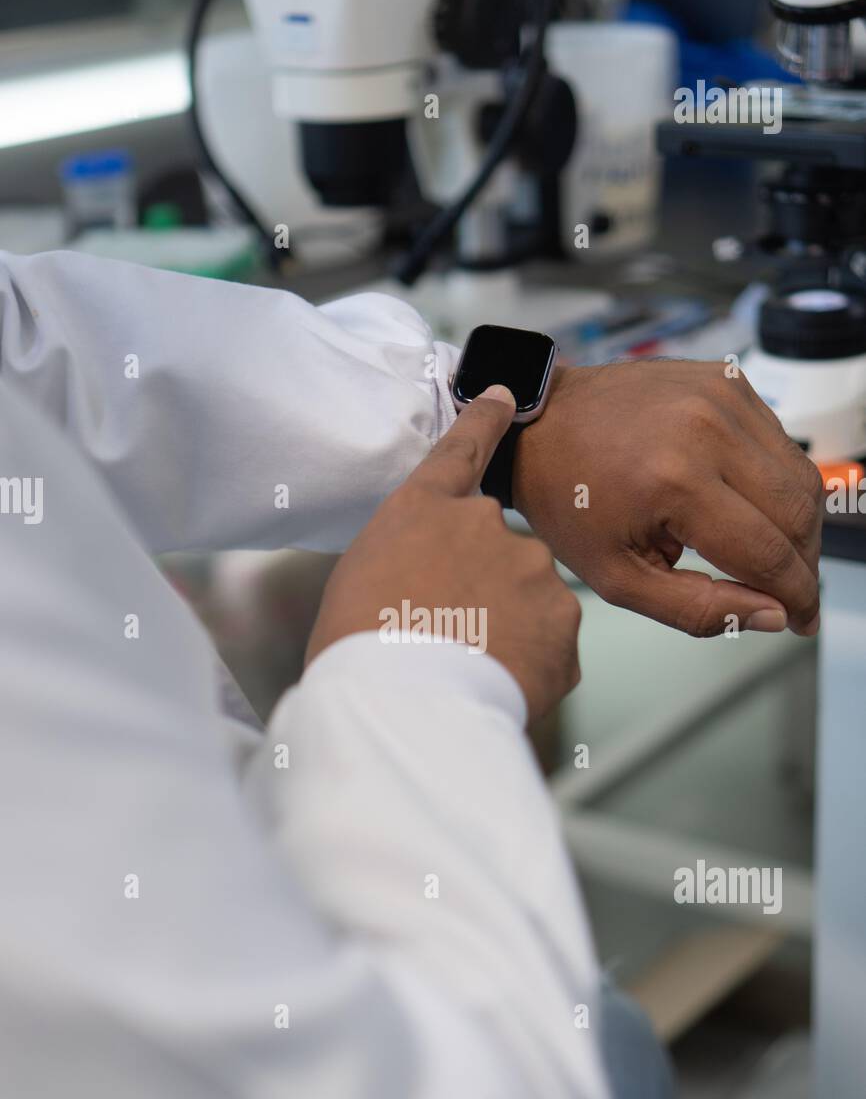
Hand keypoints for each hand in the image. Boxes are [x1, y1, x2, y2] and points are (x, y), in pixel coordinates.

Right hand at [306, 387, 581, 721]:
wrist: (404, 702)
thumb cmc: (360, 651)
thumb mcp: (362, 583)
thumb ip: (410, 562)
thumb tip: (434, 586)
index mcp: (424, 507)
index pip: (464, 446)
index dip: (487, 420)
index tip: (508, 396)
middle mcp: (486, 523)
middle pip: (497, 549)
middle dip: (483, 588)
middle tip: (447, 636)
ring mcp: (531, 568)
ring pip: (529, 596)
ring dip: (510, 626)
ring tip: (468, 666)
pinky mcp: (564, 617)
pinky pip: (552, 642)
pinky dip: (532, 663)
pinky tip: (497, 683)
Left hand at [514, 360, 823, 637]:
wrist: (540, 425)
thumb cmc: (568, 500)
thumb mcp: (617, 577)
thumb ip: (697, 608)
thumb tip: (772, 616)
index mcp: (676, 481)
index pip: (769, 552)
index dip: (795, 596)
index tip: (801, 620)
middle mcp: (707, 429)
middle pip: (798, 513)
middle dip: (803, 564)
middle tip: (789, 594)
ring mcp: (721, 397)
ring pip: (800, 476)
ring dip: (797, 525)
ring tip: (769, 555)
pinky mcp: (727, 380)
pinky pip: (779, 442)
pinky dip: (775, 482)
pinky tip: (746, 504)